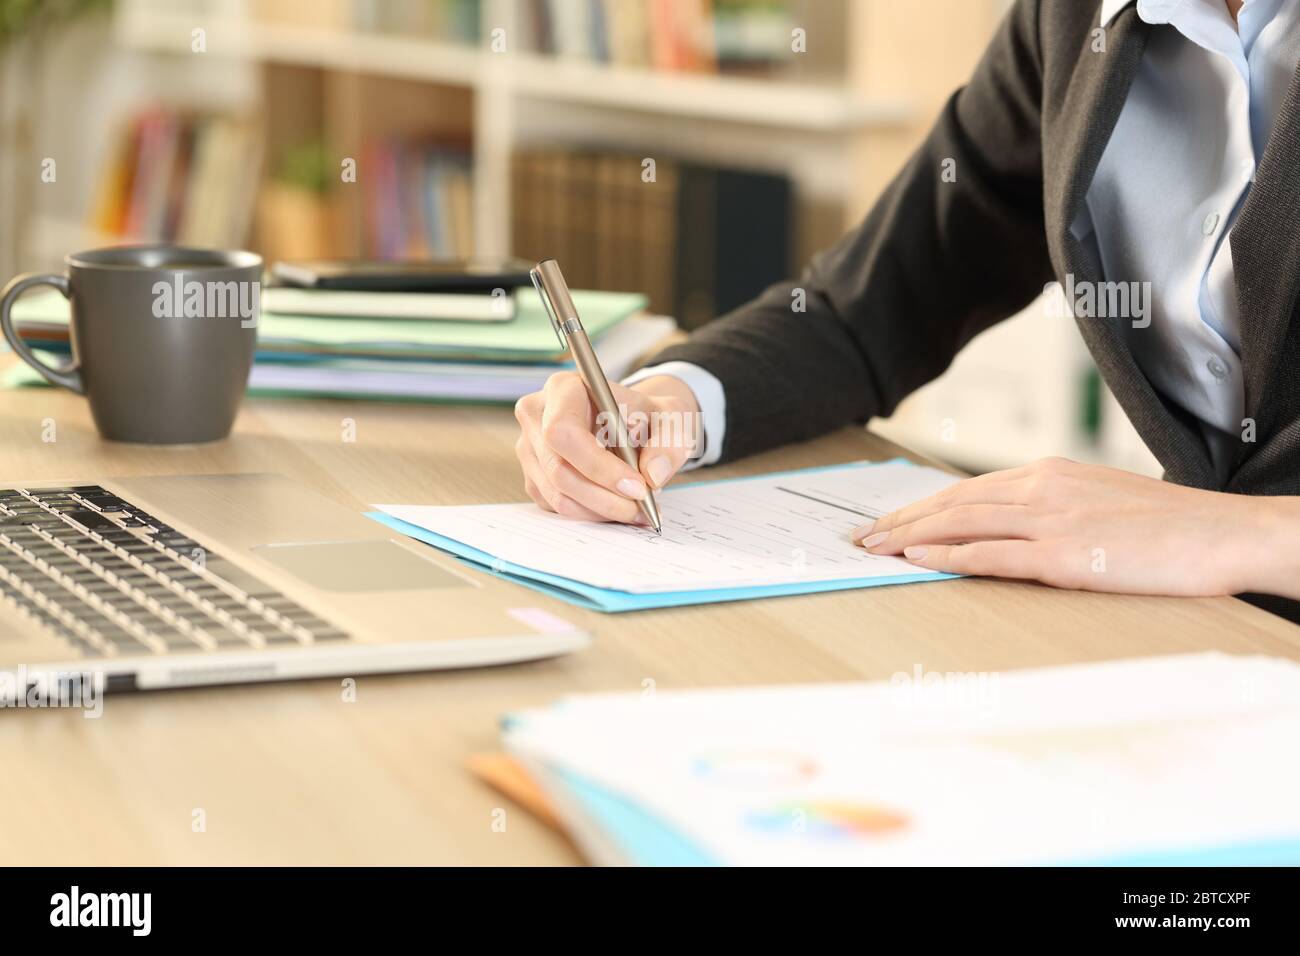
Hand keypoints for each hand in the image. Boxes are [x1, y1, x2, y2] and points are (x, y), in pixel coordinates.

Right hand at [513, 373, 699, 522]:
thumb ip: (668, 443)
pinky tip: (618, 506)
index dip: (598, 465)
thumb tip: (653, 474)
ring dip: (601, 510)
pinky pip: (558, 506)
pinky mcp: (534, 476)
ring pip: (558, 494)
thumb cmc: (647, 415)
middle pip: (558, 469)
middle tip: (643, 507)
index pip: (563, 432)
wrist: (635, 422)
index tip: (637, 486)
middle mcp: (537, 415)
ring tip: (637, 510)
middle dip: (604, 497)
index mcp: (564, 388)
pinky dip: (591, 514)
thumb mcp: (671, 419)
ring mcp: (530, 448)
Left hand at [852, 457, 1295, 596]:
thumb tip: (1010, 524)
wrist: (1223, 533)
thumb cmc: (1167, 525)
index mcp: (1048, 473)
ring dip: (908, 538)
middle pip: (951, 502)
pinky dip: (948, 556)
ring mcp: (1052, 520)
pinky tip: (915, 560)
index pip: (966, 489)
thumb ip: (1051, 507)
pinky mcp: (1066, 555)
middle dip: (899, 520)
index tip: (886, 521)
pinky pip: (993, 555)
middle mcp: (1041, 488)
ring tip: (872, 549)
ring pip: (961, 523)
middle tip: (860, 537)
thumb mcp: (1097, 501)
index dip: (920, 507)